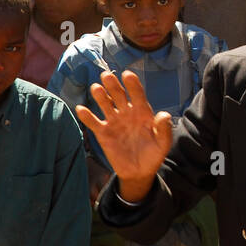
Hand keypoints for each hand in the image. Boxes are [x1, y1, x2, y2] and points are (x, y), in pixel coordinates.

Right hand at [74, 70, 171, 199]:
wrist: (140, 171)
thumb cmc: (154, 154)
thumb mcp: (163, 143)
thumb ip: (164, 129)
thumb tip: (164, 115)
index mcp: (143, 112)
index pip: (137, 94)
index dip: (133, 84)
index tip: (127, 74)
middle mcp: (127, 113)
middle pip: (119, 95)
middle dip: (113, 85)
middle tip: (106, 76)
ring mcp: (114, 122)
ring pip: (106, 105)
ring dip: (100, 96)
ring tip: (96, 88)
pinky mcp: (103, 133)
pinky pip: (93, 122)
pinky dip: (86, 116)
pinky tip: (81, 108)